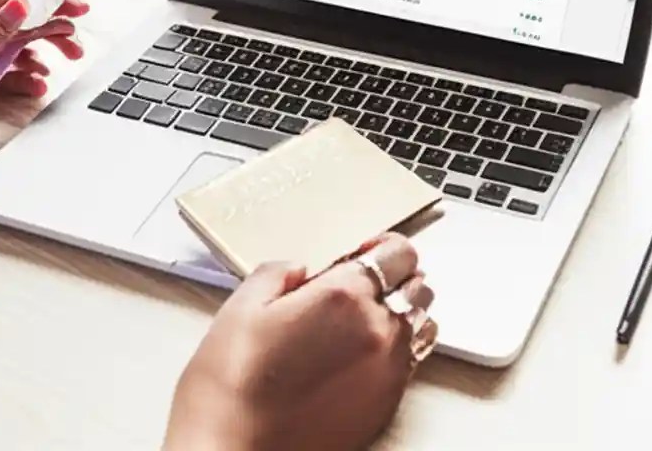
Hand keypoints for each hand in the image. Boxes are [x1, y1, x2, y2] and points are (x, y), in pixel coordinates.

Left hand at [0, 0, 88, 134]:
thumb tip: (24, 3)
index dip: (49, 1)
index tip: (75, 9)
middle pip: (23, 20)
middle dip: (52, 29)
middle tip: (75, 45)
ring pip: (18, 45)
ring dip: (40, 54)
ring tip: (58, 66)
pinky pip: (5, 68)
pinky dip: (22, 75)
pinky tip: (34, 84)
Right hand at [164, 233, 438, 450]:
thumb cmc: (231, 390)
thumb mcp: (241, 308)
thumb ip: (279, 273)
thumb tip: (299, 270)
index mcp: (344, 297)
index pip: (398, 252)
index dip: (381, 247)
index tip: (365, 252)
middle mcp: (378, 331)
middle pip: (416, 285)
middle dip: (392, 278)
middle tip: (358, 285)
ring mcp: (389, 370)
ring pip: (421, 323)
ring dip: (400, 313)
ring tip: (362, 321)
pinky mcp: (388, 403)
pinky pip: (412, 361)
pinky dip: (397, 349)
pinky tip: (362, 355)